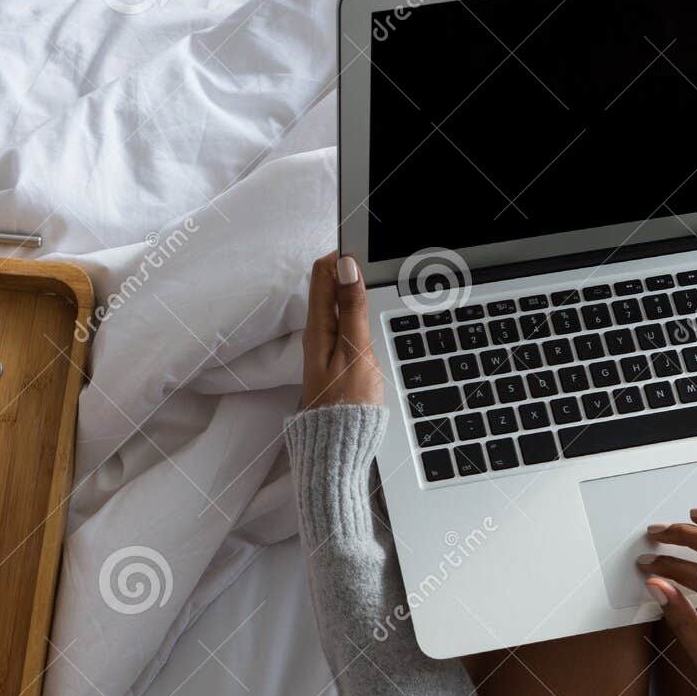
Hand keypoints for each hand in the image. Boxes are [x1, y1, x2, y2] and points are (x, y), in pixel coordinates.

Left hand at [300, 251, 383, 408]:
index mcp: (318, 326)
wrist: (341, 446)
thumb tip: (346, 266)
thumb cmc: (348, 405)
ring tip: (379, 278)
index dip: (343, 255)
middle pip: (330, 284)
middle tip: (378, 260)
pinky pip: (346, 321)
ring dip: (356, 286)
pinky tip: (375, 309)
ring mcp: (327, 344)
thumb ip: (352, 309)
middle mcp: (317, 331)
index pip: (323, 272)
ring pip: (339, 302)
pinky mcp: (338, 357)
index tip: (368, 249)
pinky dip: (359, 308)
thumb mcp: (354, 351)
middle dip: (351, 267)